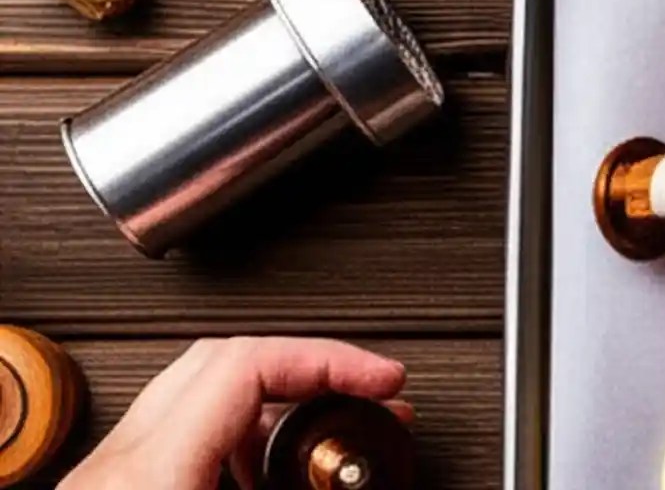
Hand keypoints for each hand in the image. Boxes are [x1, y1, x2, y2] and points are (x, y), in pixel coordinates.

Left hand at [59, 337, 410, 489]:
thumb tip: (377, 480)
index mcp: (149, 474)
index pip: (247, 364)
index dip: (330, 356)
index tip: (383, 377)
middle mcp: (119, 466)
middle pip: (223, 361)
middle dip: (309, 365)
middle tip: (366, 390)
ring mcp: (110, 477)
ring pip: (197, 394)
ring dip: (276, 400)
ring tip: (329, 428)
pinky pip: (181, 437)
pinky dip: (238, 436)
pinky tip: (272, 473)